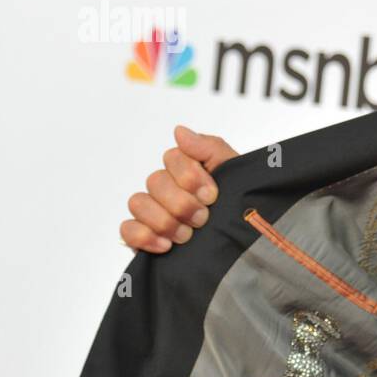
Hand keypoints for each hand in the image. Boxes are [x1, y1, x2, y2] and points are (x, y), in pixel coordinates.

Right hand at [120, 125, 238, 253]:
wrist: (249, 245)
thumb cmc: (243, 207)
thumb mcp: (237, 174)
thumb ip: (209, 148)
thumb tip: (180, 132)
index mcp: (188, 170)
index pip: (172, 158)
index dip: (190, 176)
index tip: (212, 196)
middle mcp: (168, 189)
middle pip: (155, 181)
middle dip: (181, 203)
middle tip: (202, 219)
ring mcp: (154, 213)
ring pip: (138, 203)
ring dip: (165, 220)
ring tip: (187, 235)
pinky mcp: (145, 238)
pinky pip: (127, 230)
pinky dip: (144, 236)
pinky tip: (166, 245)